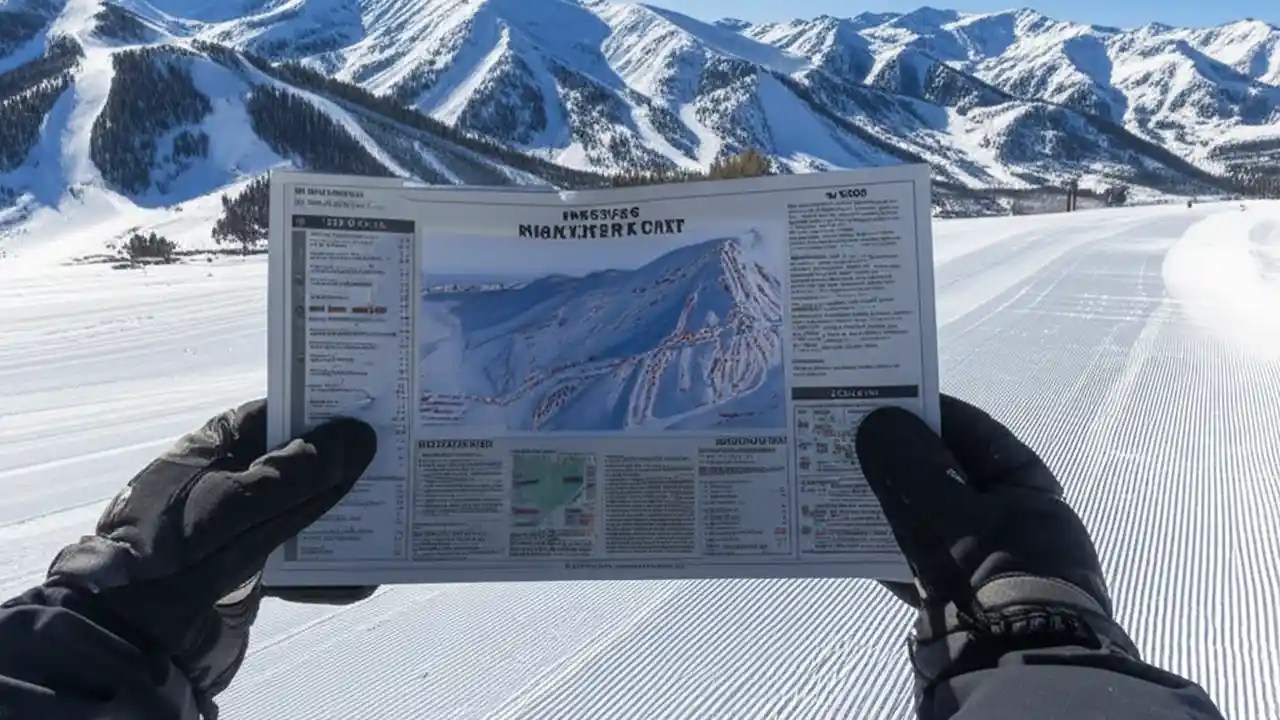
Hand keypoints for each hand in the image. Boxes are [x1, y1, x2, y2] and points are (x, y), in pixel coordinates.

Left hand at [46, 400, 376, 688]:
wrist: (127, 629)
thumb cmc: (176, 549)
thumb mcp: (240, 502)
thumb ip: (301, 471)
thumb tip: (360, 436)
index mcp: (217, 447)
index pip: (280, 414)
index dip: (325, 411)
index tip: (374, 412)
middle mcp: (230, 479)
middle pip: (300, 464)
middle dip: (346, 469)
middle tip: (400, 465)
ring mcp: (239, 524)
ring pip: (304, 513)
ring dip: (344, 523)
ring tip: (392, 526)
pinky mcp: (247, 567)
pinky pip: (297, 560)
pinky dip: (327, 572)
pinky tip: (362, 581)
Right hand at [855, 396, 1138, 687]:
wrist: (1018, 659)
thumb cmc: (996, 569)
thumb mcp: (952, 513)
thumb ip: (912, 467)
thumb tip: (877, 421)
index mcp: (1024, 487)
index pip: (974, 431)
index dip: (929, 410)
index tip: (884, 396)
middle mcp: (1006, 519)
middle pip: (944, 475)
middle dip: (899, 459)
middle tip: (849, 436)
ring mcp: (980, 559)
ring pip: (924, 517)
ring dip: (886, 503)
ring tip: (837, 481)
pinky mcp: (955, 595)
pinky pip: (913, 561)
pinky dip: (883, 550)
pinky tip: (844, 536)